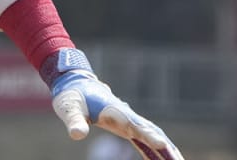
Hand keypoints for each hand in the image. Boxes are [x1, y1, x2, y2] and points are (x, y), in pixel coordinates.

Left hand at [47, 50, 182, 159]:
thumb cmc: (72, 96)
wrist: (77, 84)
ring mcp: (130, 122)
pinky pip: (146, 142)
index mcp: (116, 112)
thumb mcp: (69, 108)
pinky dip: (157, 152)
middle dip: (167, 148)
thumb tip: (77, 135)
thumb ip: (74, 121)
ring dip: (167, 151)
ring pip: (155, 137)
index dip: (149, 135)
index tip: (162, 144)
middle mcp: (128, 117)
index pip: (136, 125)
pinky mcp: (128, 127)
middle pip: (153, 133)